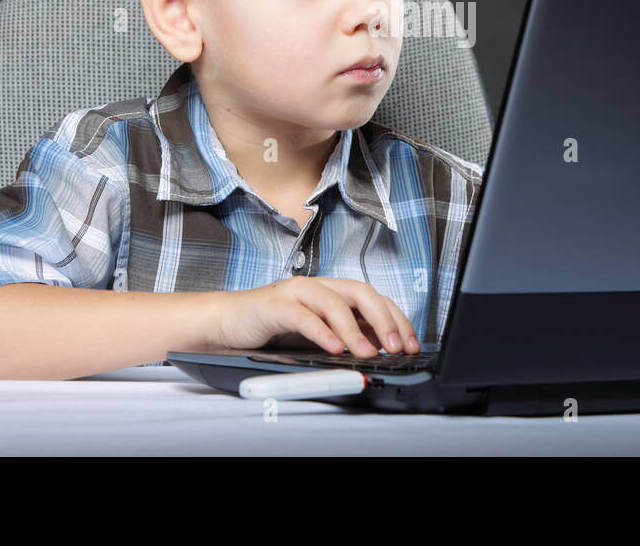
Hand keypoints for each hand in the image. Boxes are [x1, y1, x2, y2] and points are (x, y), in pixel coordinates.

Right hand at [215, 276, 419, 357]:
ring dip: (354, 329)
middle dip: (384, 320)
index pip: (375, 299)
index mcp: (333, 291)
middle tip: (396, 347)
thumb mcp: (318, 332)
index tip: (410, 344)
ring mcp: (297, 292)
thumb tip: (381, 348)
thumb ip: (346, 334)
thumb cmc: (274, 326)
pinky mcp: (275, 304)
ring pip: (334, 302)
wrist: (229, 321)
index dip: (397, 319)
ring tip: (367, 353)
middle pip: (361, 293)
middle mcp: (318, 286)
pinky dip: (321, 331)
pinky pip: (303, 315)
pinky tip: (333, 347)